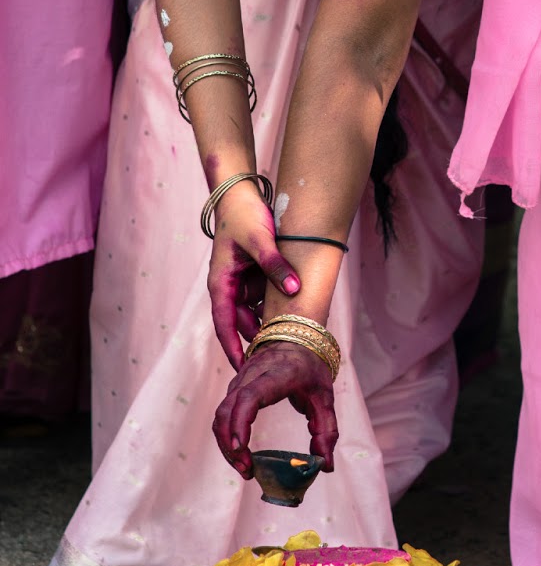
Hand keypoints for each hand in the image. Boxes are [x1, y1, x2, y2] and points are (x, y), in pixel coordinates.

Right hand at [207, 179, 300, 370]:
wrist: (240, 194)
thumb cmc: (244, 216)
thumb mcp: (260, 240)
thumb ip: (275, 265)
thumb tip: (294, 291)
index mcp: (221, 284)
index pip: (224, 325)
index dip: (233, 349)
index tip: (244, 371)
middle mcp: (228, 288)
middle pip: (242, 324)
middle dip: (257, 342)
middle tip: (278, 361)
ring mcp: (241, 283)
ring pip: (255, 312)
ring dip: (269, 324)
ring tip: (292, 343)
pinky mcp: (253, 277)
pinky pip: (264, 299)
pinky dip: (276, 307)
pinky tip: (296, 315)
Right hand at [213, 340, 337, 479]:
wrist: (295, 336)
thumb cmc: (311, 367)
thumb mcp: (326, 398)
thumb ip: (327, 431)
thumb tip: (325, 466)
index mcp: (279, 375)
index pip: (251, 396)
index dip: (241, 423)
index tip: (242, 448)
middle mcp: (253, 375)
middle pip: (228, 410)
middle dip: (231, 444)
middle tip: (247, 471)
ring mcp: (240, 379)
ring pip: (220, 413)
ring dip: (226, 443)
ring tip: (244, 468)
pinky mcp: (234, 387)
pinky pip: (222, 413)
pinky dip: (226, 435)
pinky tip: (240, 453)